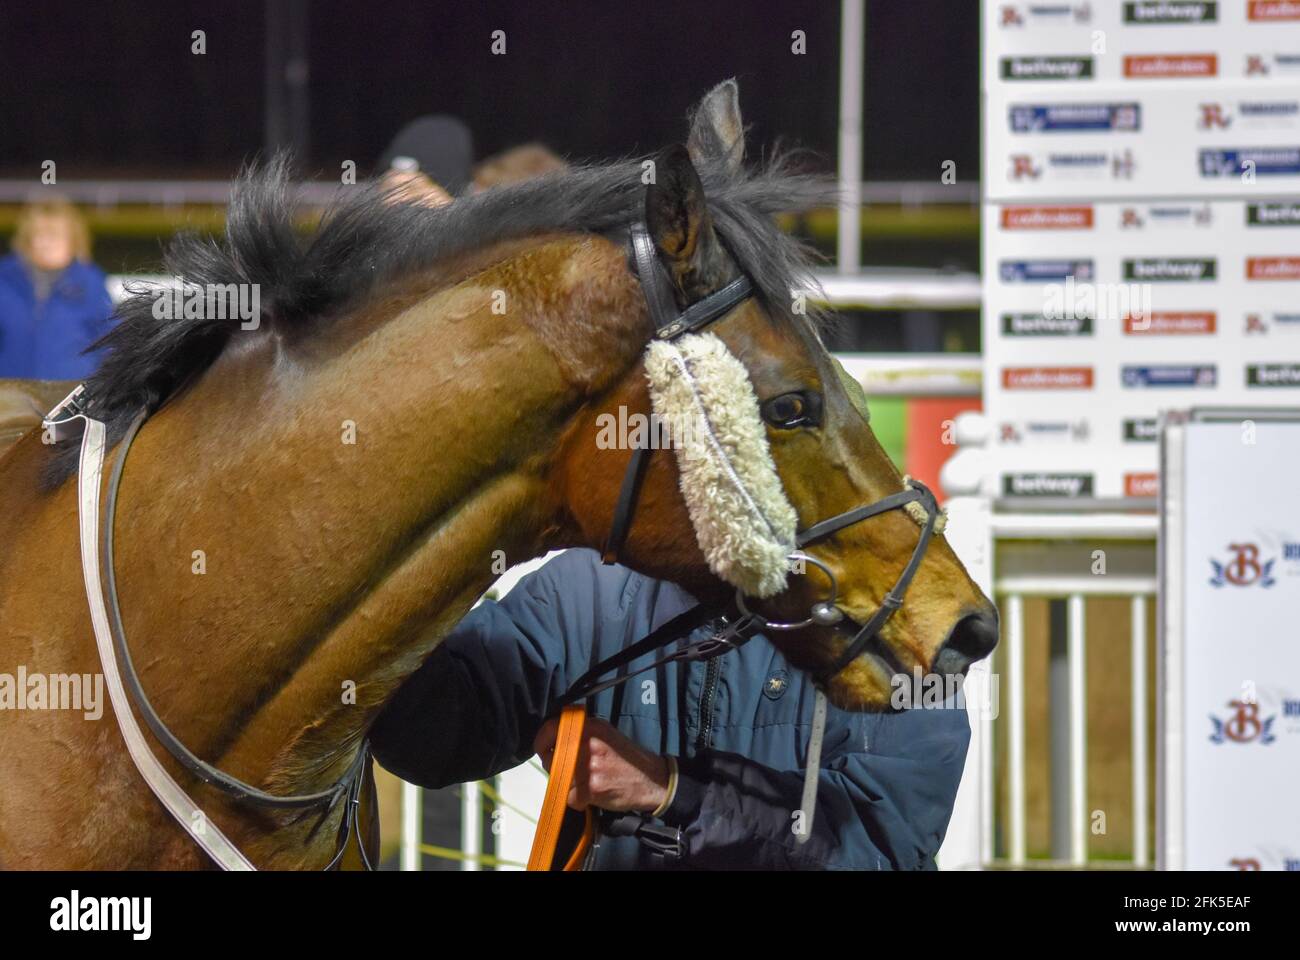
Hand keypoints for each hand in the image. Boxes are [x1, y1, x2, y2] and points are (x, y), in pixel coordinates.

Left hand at [534, 716, 669, 813]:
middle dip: (554, 766)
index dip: (541, 741)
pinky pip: (570, 797)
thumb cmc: (627, 757)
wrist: (651, 779)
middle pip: (551, 757)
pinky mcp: (591, 788)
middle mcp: (587, 743)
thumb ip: (581, 732)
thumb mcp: (605, 733)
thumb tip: (554, 737)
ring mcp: (588, 767)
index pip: (551, 729)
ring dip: (567, 785)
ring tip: (584, 783)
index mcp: (590, 727)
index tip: (542, 748)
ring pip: (559, 779)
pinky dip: (577, 800)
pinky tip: (591, 794)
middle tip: (567, 771)